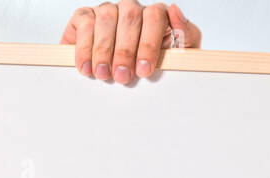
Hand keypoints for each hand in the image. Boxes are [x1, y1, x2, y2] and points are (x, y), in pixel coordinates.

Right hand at [60, 2, 201, 82]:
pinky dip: (84, 47)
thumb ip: (186, 33)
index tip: (144, 70)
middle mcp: (131, 8)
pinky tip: (86, 67)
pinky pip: (84, 23)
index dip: (149, 43)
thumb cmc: (153, 66)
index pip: (154, 16)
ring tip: (103, 74)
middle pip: (130, 18)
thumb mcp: (178, 54)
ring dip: (104, 50)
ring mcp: (107, 10)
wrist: (126, 78)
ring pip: (106, 19)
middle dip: (125, 50)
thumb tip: (175, 10)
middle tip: (122, 76)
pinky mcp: (85, 17)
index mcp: (155, 15)